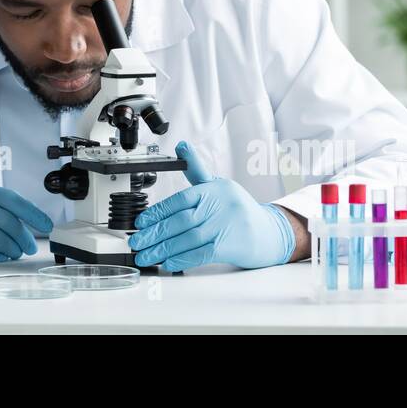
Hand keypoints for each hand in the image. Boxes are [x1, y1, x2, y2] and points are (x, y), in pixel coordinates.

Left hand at [128, 141, 294, 270]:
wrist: (271, 232)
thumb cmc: (239, 208)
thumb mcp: (219, 185)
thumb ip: (196, 170)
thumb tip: (181, 146)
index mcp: (213, 190)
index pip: (179, 200)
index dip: (157, 212)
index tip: (140, 222)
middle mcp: (218, 206)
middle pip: (180, 221)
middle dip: (154, 233)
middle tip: (135, 242)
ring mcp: (224, 226)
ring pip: (187, 239)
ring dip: (162, 249)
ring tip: (144, 256)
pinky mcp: (229, 246)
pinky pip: (201, 253)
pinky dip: (182, 258)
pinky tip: (168, 261)